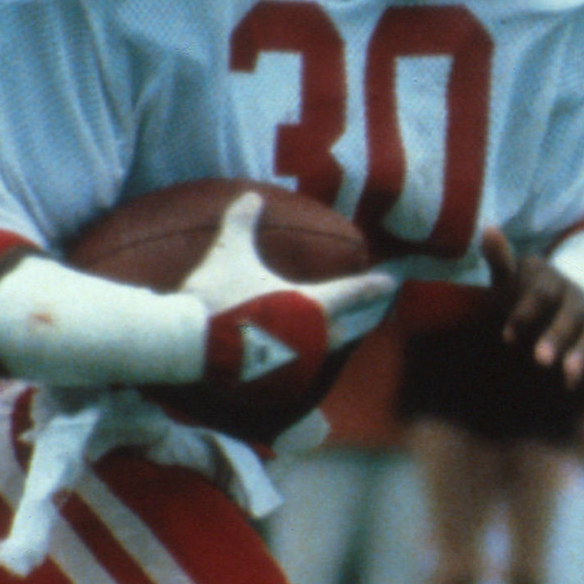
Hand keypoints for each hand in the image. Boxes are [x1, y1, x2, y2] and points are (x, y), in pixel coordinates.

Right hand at [183, 191, 396, 387]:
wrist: (191, 345)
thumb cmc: (215, 294)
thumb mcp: (230, 251)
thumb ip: (244, 222)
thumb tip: (250, 195)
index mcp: (314, 304)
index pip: (356, 291)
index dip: (376, 285)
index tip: (392, 281)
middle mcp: (317, 337)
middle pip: (356, 326)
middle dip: (368, 315)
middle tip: (380, 308)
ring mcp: (304, 366)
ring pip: (334, 352)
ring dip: (342, 340)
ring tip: (348, 333)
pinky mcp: (286, 388)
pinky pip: (310, 375)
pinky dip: (314, 365)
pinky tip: (312, 363)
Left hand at [481, 225, 583, 389]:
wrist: (562, 303)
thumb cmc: (524, 293)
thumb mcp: (511, 278)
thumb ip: (500, 260)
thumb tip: (486, 229)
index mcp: (552, 281)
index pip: (543, 292)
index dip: (527, 312)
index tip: (506, 336)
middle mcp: (576, 299)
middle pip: (572, 315)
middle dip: (557, 337)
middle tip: (540, 361)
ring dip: (581, 356)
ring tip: (567, 378)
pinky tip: (578, 385)